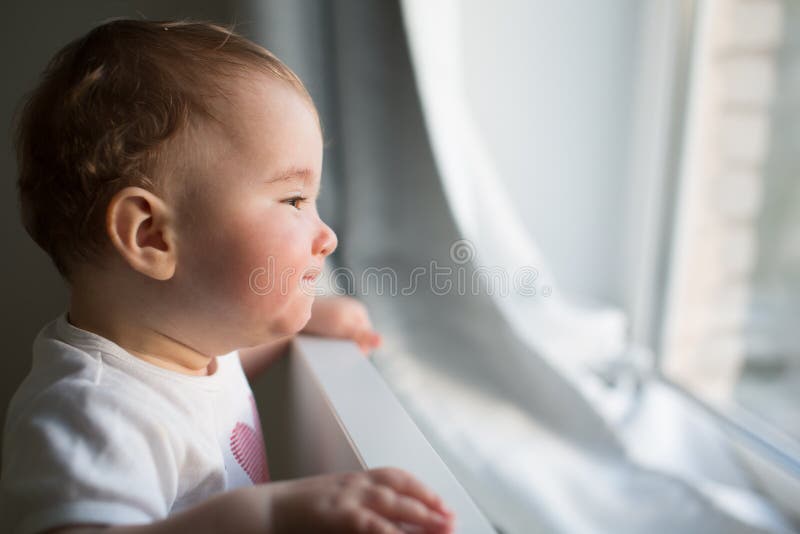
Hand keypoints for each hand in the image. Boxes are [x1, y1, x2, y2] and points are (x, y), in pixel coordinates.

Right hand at [265, 468, 454, 533]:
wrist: (260, 512)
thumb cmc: (294, 514)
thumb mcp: (332, 505)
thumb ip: (359, 512)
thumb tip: (389, 524)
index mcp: (353, 480)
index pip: (396, 477)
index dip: (422, 489)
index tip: (442, 504)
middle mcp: (353, 484)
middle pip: (401, 488)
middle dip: (429, 503)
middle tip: (452, 519)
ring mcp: (345, 498)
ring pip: (392, 502)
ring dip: (421, 513)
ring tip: (443, 526)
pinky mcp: (337, 516)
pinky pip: (372, 524)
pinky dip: (391, 530)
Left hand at [303, 296, 381, 354]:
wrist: (289, 317)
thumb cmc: (317, 318)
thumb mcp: (342, 327)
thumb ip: (362, 335)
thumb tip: (380, 341)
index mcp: (359, 311)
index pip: (368, 338)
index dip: (359, 349)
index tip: (344, 354)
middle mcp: (350, 314)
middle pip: (357, 340)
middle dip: (348, 348)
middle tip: (334, 352)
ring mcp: (338, 320)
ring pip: (345, 342)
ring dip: (337, 348)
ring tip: (326, 349)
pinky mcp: (326, 326)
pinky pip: (333, 341)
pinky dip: (328, 346)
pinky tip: (321, 348)